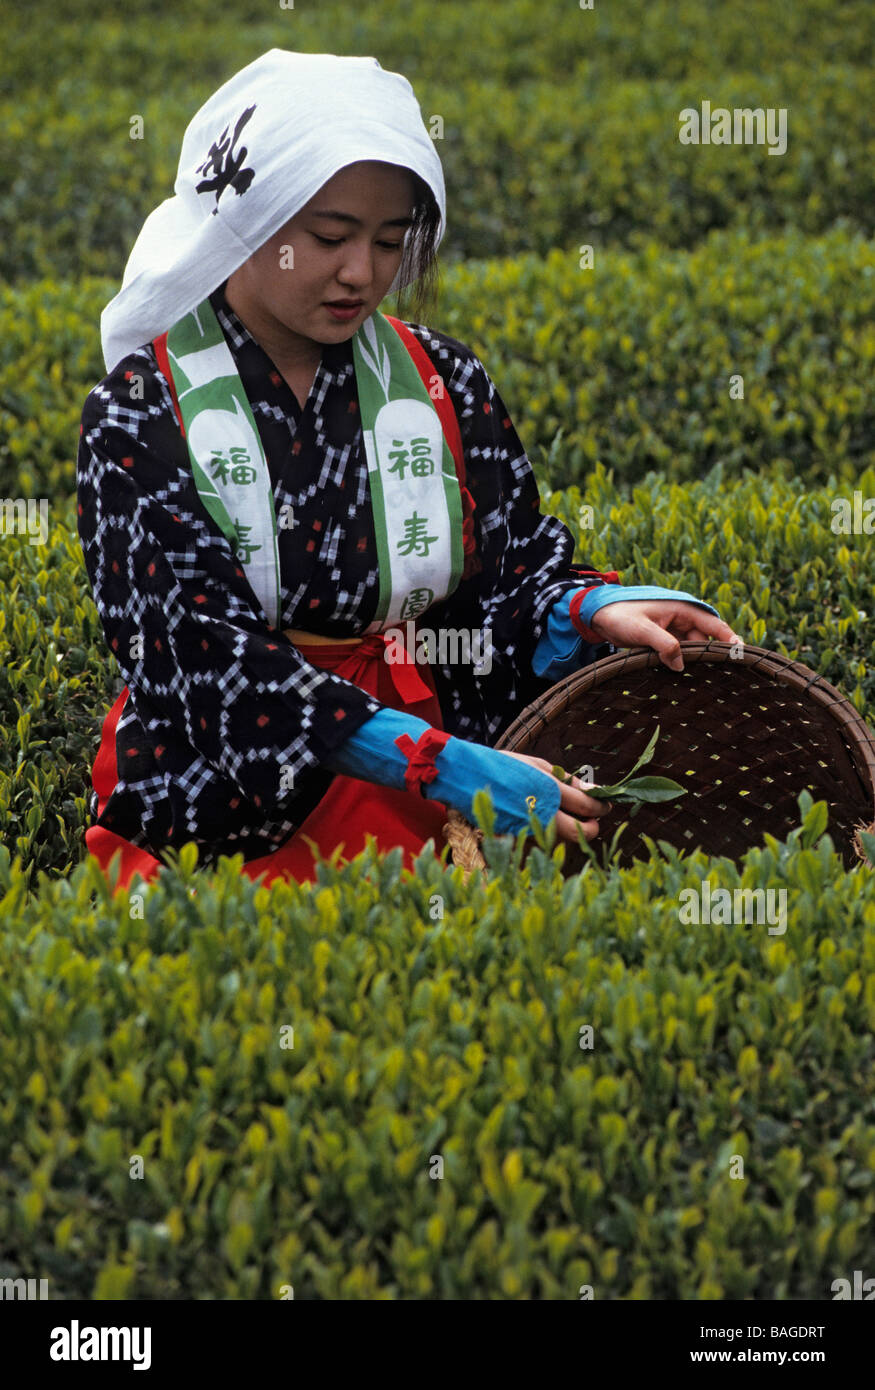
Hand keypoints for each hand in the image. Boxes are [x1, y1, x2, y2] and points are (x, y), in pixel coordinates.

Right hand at [497, 750, 612, 843]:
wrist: (467, 776)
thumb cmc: (504, 766)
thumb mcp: (537, 764)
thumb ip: (566, 779)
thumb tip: (593, 791)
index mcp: (549, 788)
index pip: (588, 806)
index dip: (601, 807)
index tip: (605, 805)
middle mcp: (542, 811)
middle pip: (581, 832)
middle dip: (592, 827)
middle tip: (592, 818)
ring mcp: (529, 826)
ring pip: (562, 837)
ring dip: (571, 829)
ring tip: (569, 814)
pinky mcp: (516, 836)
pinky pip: (542, 837)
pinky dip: (549, 830)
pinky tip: (546, 818)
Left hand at [589, 601, 742, 671]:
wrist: (598, 616)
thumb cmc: (620, 616)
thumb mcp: (642, 630)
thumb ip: (664, 645)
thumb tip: (681, 666)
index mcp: (683, 609)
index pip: (714, 625)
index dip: (730, 639)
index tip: (741, 654)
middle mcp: (682, 619)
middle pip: (704, 641)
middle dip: (709, 657)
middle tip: (721, 678)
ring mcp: (673, 631)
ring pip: (691, 650)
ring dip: (692, 663)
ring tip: (700, 682)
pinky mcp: (663, 641)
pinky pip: (678, 653)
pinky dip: (680, 664)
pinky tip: (681, 678)